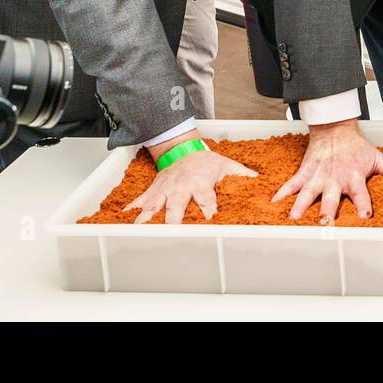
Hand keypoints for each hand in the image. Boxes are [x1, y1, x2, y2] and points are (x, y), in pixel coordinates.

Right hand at [126, 132, 256, 223]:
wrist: (183, 147)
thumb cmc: (205, 161)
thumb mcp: (227, 166)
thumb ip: (243, 176)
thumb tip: (261, 184)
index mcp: (200, 183)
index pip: (206, 201)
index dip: (209, 212)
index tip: (211, 223)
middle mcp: (180, 188)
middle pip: (176, 208)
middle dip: (174, 222)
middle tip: (172, 235)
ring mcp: (164, 190)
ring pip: (154, 206)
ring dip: (147, 220)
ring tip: (141, 233)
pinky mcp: (153, 190)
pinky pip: (140, 200)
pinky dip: (131, 210)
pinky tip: (121, 220)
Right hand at [271, 118, 382, 222]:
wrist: (335, 127)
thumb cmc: (356, 146)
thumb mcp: (377, 157)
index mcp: (354, 178)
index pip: (361, 194)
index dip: (363, 205)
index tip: (365, 216)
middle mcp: (335, 179)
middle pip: (331, 198)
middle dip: (327, 211)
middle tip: (324, 223)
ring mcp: (318, 176)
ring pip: (308, 193)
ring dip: (301, 205)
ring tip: (294, 218)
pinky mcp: (305, 172)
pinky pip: (292, 183)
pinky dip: (282, 192)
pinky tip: (273, 203)